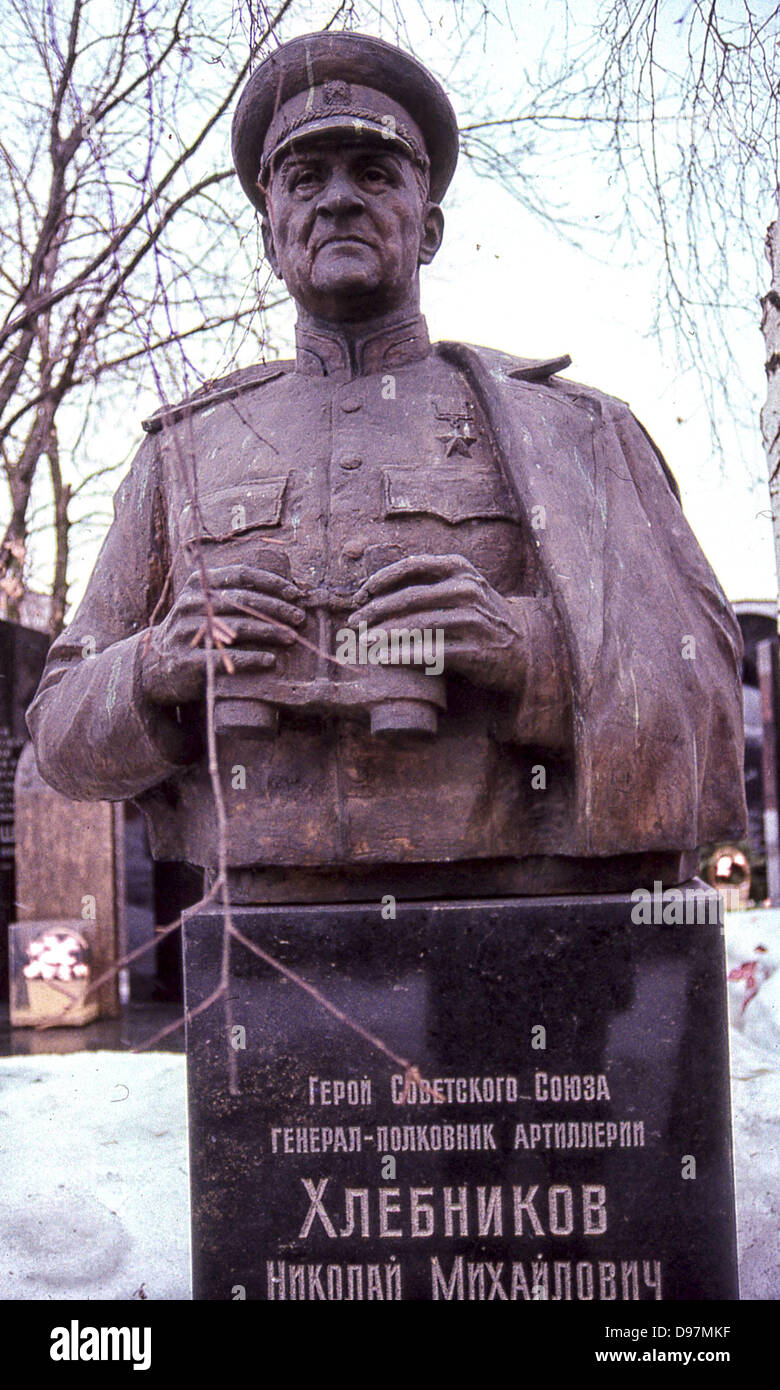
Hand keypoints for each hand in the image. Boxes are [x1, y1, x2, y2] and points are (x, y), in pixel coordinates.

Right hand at [140, 564, 305, 704]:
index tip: (295, 593)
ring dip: (270, 632)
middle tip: (300, 618)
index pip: (242, 574)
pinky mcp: (188, 660)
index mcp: (199, 585)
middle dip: (277, 608)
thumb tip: (285, 591)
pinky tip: (271, 661)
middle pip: (243, 600)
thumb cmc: (191, 632)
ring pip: (238, 628)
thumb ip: (231, 594)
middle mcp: (191, 604)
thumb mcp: (202, 605)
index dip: (272, 582)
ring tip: (292, 638)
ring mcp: (187, 632)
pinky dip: (252, 659)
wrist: (153, 666)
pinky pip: (226, 657)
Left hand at [349, 554, 526, 693]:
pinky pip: (432, 652)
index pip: (411, 567)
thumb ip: (428, 582)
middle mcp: (466, 590)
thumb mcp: (462, 586)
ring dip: (385, 634)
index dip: (380, 580)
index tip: (360, 595)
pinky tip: (385, 658)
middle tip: (355, 622)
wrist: (525, 644)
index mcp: (459, 568)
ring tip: (364, 641)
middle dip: (376, 611)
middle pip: (409, 598)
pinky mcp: (476, 651)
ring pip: (418, 624)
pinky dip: (405, 655)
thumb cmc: (481, 615)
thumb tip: (375, 591)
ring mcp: (473, 620)